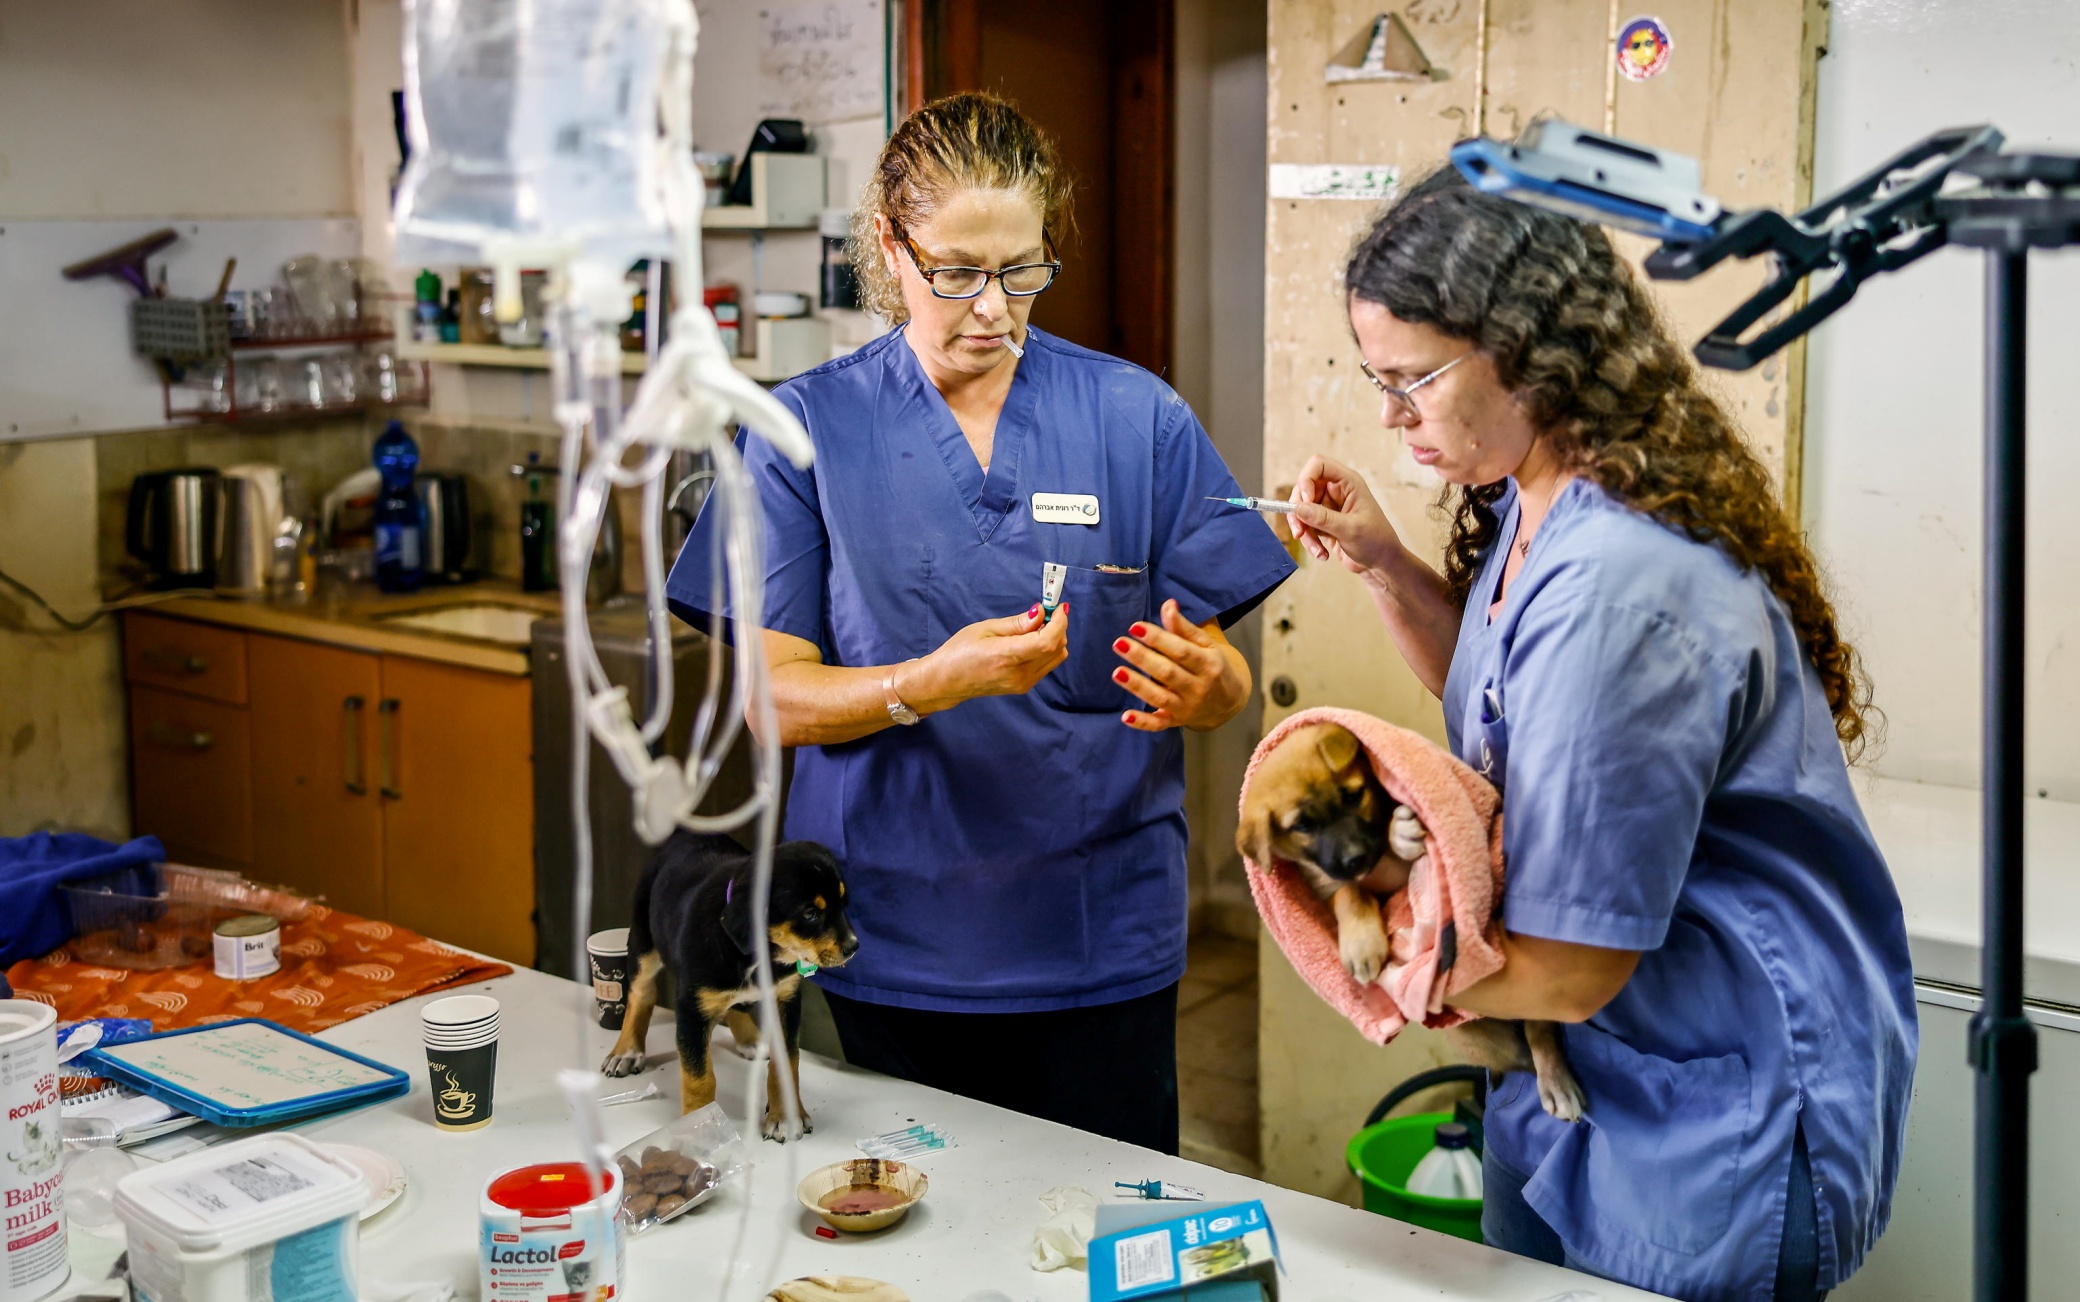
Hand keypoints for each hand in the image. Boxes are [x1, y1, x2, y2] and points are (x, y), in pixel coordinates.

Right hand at [906, 602, 1070, 709]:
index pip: (1047, 642)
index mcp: (1007, 657)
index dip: (1059, 622)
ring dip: (1054, 638)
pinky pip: (1047, 665)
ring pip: (1056, 657)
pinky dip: (1046, 649)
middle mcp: (1019, 674)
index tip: (1059, 607)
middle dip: (1058, 627)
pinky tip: (1030, 641)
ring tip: (1035, 627)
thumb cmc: (959, 652)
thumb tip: (1041, 612)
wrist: (947, 681)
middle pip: (1057, 648)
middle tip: (1045, 612)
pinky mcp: (1024, 687)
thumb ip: (1017, 623)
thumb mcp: (986, 628)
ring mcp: (1023, 683)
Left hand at [1111, 599, 1246, 731]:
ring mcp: (1186, 707)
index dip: (1158, 638)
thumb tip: (1168, 604)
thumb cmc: (1212, 665)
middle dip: (1143, 658)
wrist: (1229, 701)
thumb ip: (1184, 627)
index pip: (1181, 651)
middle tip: (1119, 643)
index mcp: (1208, 664)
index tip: (1135, 627)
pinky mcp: (1175, 722)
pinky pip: (1158, 725)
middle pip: (1168, 673)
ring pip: (1160, 698)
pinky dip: (1142, 723)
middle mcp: (1198, 688)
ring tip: (1117, 672)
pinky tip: (1125, 716)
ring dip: (1138, 686)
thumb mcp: (1205, 644)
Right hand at [1288, 455, 1406, 577]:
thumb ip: (1324, 518)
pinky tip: (1321, 553)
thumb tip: (1298, 508)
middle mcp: (1336, 491)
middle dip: (1299, 511)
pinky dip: (1308, 540)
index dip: (1306, 479)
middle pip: (1303, 488)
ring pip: (1301, 510)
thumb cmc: (1377, 541)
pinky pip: (1305, 526)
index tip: (1305, 501)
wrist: (1382, 563)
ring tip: (1317, 550)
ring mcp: (1328, 507)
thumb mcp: (1350, 529)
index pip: (1318, 465)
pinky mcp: (1322, 523)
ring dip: (1304, 531)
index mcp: (1348, 483)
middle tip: (1300, 531)